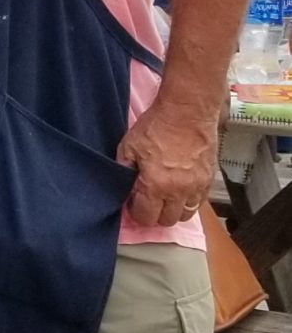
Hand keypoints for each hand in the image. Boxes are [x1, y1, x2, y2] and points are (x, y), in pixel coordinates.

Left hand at [116, 101, 216, 228]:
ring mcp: (197, 186)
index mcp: (156, 185)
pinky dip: (189, 200)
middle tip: (148, 200)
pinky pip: (200, 201)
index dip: (137, 213)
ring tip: (165, 197)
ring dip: (174, 210)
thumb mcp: (128, 146)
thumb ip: (124, 169)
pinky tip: (180, 189)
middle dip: (155, 214)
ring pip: (186, 214)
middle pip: (167, 220)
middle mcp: (179, 191)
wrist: (188, 111)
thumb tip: (122, 185)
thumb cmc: (156, 126)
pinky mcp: (210, 178)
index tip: (133, 203)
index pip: (146, 217)